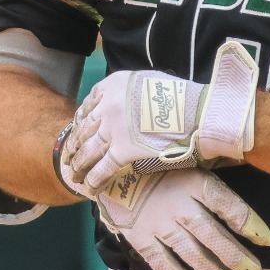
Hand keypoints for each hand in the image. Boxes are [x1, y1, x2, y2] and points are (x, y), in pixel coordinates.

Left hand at [64, 40, 258, 191]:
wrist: (200, 115)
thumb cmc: (186, 100)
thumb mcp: (152, 83)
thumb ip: (132, 93)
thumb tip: (129, 105)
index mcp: (115, 84)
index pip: (89, 104)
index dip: (82, 120)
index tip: (81, 131)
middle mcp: (108, 104)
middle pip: (83, 128)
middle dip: (75, 144)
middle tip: (69, 156)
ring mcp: (112, 127)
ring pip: (86, 149)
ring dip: (78, 164)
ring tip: (74, 175)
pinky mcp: (121, 151)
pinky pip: (100, 168)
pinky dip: (93, 179)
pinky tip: (90, 187)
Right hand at [91, 166, 269, 269]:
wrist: (115, 172)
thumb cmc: (162, 170)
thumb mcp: (192, 164)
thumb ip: (216, 180)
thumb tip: (248, 187)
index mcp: (196, 182)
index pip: (230, 206)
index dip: (251, 225)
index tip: (265, 240)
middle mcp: (179, 204)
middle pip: (215, 237)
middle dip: (237, 259)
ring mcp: (159, 224)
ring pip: (194, 255)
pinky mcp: (141, 239)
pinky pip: (165, 266)